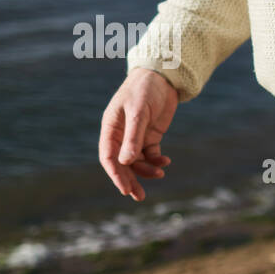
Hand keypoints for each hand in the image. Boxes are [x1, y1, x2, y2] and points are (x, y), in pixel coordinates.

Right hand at [99, 67, 177, 201]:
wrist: (163, 76)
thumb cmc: (145, 90)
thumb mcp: (138, 112)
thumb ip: (133, 137)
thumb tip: (126, 162)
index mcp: (111, 128)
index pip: (108, 156)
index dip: (115, 174)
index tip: (125, 189)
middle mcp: (121, 134)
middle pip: (122, 163)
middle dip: (130, 180)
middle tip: (139, 197)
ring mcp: (136, 136)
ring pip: (137, 161)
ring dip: (147, 171)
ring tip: (160, 173)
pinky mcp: (150, 135)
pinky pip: (151, 154)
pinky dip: (157, 161)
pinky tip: (166, 161)